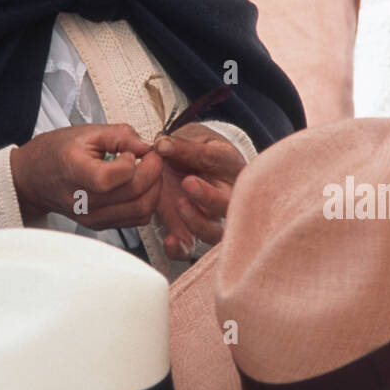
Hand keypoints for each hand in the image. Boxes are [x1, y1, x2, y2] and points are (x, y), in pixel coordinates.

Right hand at [10, 124, 163, 230]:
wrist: (34, 178)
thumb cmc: (55, 153)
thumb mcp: (86, 132)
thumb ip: (120, 135)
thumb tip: (146, 145)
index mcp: (75, 173)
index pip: (111, 178)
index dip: (131, 162)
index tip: (133, 150)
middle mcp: (83, 201)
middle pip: (134, 196)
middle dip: (154, 172)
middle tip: (153, 157)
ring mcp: (92, 217)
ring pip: (140, 211)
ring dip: (154, 189)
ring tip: (148, 170)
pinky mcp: (100, 224)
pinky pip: (136, 219)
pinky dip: (146, 201)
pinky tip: (139, 184)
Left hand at [150, 123, 247, 261]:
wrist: (193, 168)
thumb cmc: (194, 152)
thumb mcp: (191, 139)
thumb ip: (178, 143)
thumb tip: (160, 144)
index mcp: (229, 164)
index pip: (216, 159)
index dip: (192, 154)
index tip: (164, 147)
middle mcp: (228, 194)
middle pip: (229, 203)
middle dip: (209, 196)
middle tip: (187, 183)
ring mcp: (213, 218)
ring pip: (216, 232)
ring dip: (199, 223)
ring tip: (180, 206)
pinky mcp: (193, 234)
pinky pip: (191, 249)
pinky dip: (180, 249)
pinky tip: (169, 241)